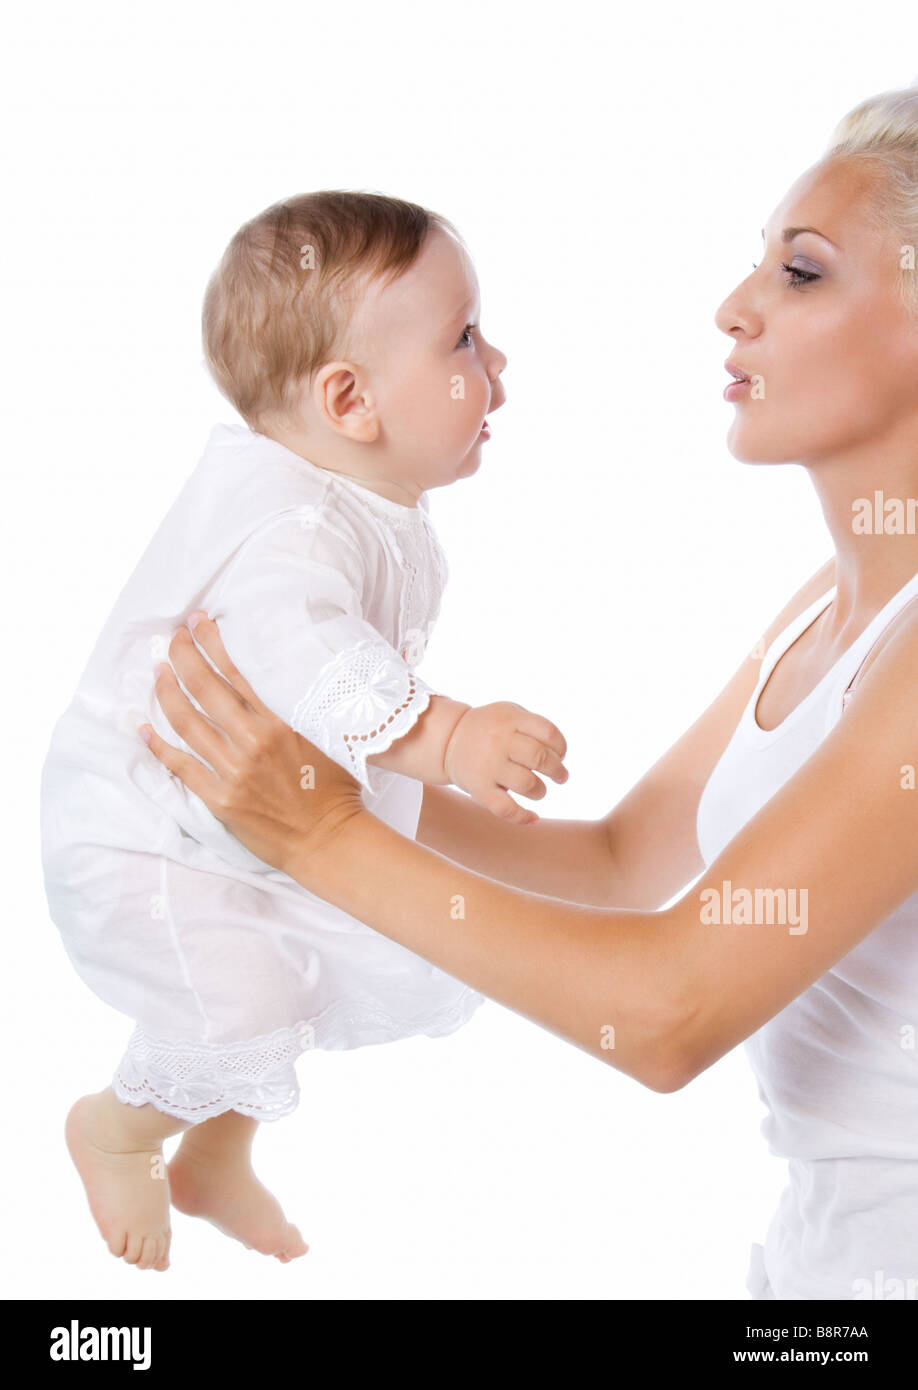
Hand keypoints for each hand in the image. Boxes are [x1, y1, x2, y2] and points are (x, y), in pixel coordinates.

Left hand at [140, 613, 365, 877]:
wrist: (329, 839)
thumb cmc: (335, 788)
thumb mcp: (326, 736)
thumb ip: (299, 708)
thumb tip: (281, 675)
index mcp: (280, 722)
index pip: (236, 670)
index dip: (212, 641)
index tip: (198, 622)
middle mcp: (252, 742)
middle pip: (204, 687)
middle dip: (183, 655)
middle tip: (172, 638)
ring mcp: (233, 771)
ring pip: (186, 722)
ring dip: (166, 692)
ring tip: (158, 672)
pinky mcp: (219, 799)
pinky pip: (180, 766)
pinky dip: (158, 745)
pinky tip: (142, 728)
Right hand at [443, 701, 568, 824]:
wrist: (448, 740)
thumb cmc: (490, 728)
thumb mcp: (509, 713)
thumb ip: (535, 726)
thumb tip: (561, 756)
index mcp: (509, 720)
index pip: (548, 733)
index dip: (561, 747)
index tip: (560, 755)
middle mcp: (498, 741)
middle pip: (539, 757)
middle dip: (557, 770)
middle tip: (560, 776)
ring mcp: (488, 766)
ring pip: (527, 784)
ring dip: (541, 791)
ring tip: (539, 790)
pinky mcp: (479, 789)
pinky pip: (505, 808)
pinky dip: (523, 817)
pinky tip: (534, 818)